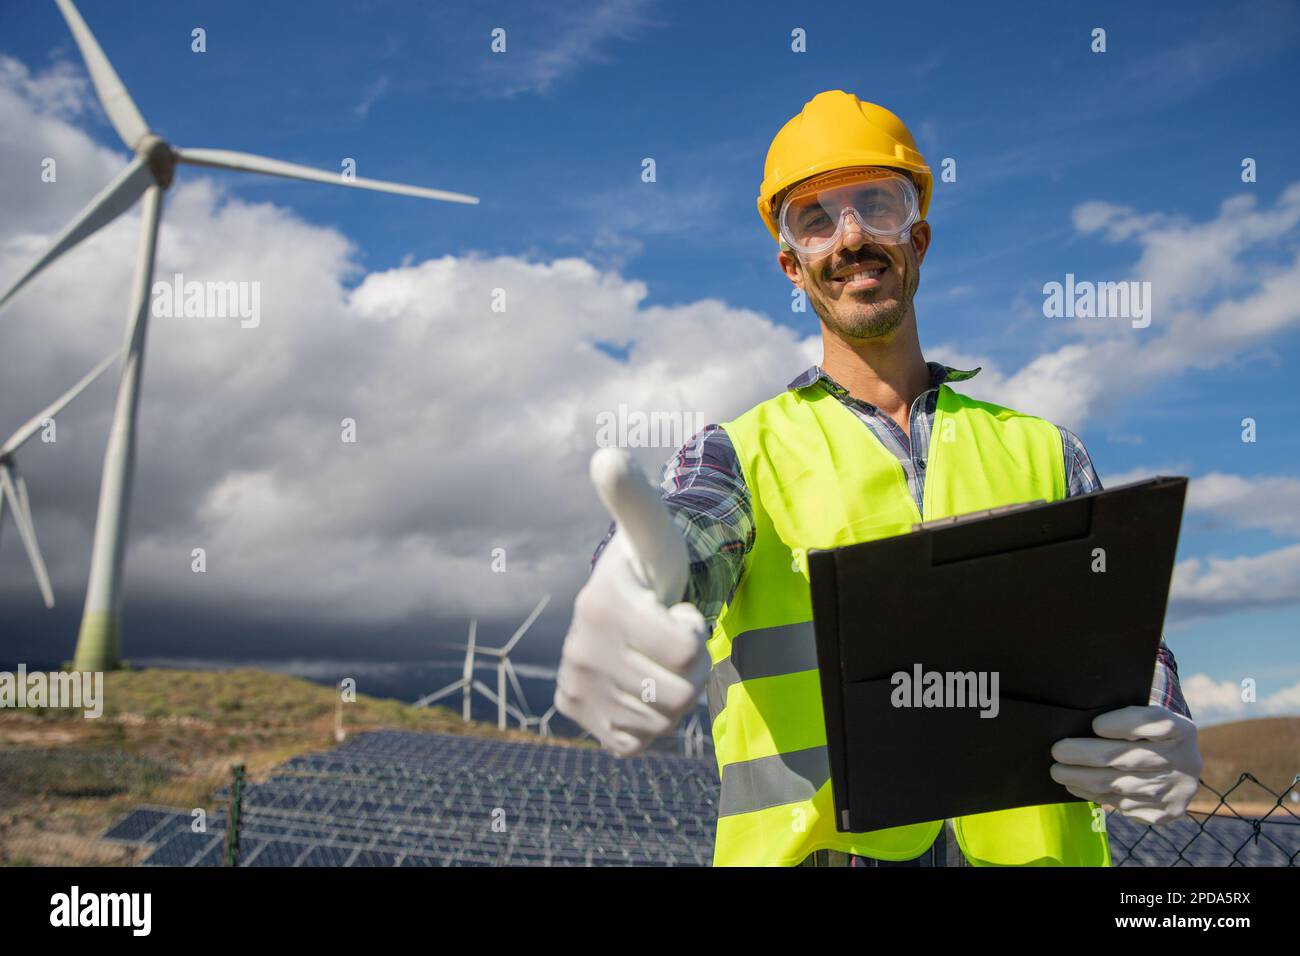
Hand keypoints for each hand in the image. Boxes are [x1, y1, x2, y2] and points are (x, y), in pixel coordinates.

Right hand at [554, 448, 710, 756]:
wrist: (624, 603)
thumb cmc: (650, 565)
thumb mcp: (652, 532)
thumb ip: (635, 499)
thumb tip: (608, 456)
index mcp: (601, 607)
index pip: (686, 650)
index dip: (694, 630)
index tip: (674, 608)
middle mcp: (580, 653)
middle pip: (679, 693)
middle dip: (690, 666)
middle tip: (670, 637)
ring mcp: (578, 689)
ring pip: (663, 721)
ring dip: (673, 695)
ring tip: (656, 659)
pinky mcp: (581, 718)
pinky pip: (639, 741)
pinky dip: (650, 721)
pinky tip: (640, 686)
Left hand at [1049, 705, 1202, 824]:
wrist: (1176, 765)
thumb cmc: (1144, 734)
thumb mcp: (1142, 718)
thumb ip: (1119, 717)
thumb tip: (1076, 722)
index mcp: (1181, 728)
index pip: (1155, 723)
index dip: (1125, 724)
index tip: (1096, 724)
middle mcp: (1186, 760)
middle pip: (1130, 758)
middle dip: (1087, 755)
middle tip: (1057, 751)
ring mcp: (1178, 789)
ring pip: (1121, 786)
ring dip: (1084, 779)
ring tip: (1058, 772)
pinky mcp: (1168, 811)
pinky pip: (1124, 805)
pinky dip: (1096, 795)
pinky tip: (1078, 787)